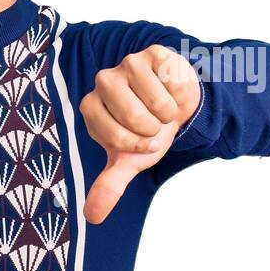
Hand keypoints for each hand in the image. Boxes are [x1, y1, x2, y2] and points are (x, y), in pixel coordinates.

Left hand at [80, 43, 201, 223]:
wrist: (177, 106)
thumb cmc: (148, 132)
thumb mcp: (130, 160)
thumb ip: (110, 185)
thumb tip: (92, 217)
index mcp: (90, 108)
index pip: (118, 139)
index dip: (140, 145)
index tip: (143, 139)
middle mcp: (103, 81)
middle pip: (137, 118)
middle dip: (155, 129)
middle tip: (154, 123)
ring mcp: (128, 63)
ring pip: (158, 103)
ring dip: (169, 113)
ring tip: (163, 107)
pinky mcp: (154, 53)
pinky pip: (173, 83)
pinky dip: (180, 94)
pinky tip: (172, 89)